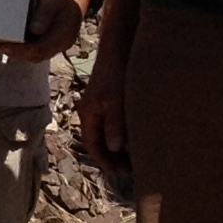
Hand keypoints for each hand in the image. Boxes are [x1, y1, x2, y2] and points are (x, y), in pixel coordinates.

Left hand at [0, 0, 89, 63]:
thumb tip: (34, 31)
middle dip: (18, 53)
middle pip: (38, 55)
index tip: (2, 46)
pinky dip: (27, 47)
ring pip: (39, 53)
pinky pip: (41, 47)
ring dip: (22, 52)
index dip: (19, 50)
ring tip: (4, 46)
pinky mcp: (56, 38)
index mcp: (63, 34)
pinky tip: (16, 42)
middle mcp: (63, 42)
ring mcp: (60, 42)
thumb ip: (44, 15)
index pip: (39, 49)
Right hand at [77, 63, 130, 183]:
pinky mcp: (110, 101)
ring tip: (132, 159)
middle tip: (128, 170)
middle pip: (98, 141)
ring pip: (106, 133)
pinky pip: (114, 125)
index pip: (92, 145)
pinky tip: (134, 139)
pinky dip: (122, 135)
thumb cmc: (115, 75)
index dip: (104, 161)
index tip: (118, 173)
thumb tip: (115, 148)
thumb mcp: (115, 102)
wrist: (118, 50)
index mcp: (88, 115)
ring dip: (117, 147)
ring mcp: (100, 107)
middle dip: (111, 157)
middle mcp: (91, 113)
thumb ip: (114, 125)